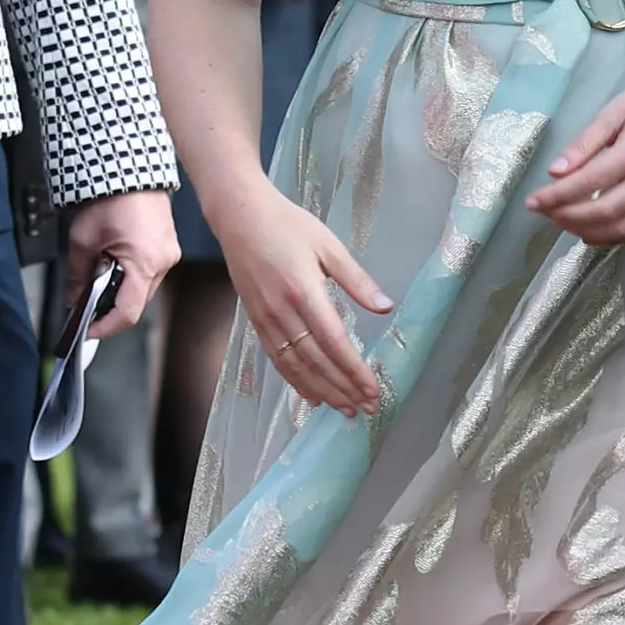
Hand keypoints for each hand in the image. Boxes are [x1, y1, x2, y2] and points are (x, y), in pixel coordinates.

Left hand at [65, 189, 177, 337]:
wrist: (128, 168)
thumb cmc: (111, 195)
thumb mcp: (83, 240)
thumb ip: (78, 275)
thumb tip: (76, 296)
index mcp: (145, 262)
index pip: (127, 312)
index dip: (105, 326)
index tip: (90, 330)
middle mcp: (163, 261)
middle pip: (136, 302)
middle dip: (110, 305)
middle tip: (87, 301)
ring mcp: (169, 253)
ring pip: (143, 287)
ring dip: (121, 288)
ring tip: (100, 273)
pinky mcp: (167, 245)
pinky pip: (149, 270)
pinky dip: (130, 273)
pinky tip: (114, 262)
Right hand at [224, 186, 390, 416]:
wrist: (239, 216)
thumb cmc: (287, 224)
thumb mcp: (329, 246)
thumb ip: (356, 280)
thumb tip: (385, 307)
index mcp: (304, 291)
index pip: (334, 341)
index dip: (354, 369)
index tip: (373, 388)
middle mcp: (283, 311)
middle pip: (316, 361)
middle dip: (343, 387)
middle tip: (367, 407)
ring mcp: (266, 318)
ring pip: (296, 365)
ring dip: (322, 390)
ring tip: (345, 409)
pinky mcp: (255, 320)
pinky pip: (277, 358)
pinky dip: (295, 381)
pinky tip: (313, 395)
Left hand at [529, 69, 624, 243]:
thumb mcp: (614, 111)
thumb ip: (584, 143)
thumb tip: (555, 172)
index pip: (589, 183)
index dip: (556, 196)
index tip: (532, 202)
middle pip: (604, 212)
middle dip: (567, 216)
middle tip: (543, 212)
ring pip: (622, 227)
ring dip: (587, 230)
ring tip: (561, 220)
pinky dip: (610, 234)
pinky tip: (588, 228)